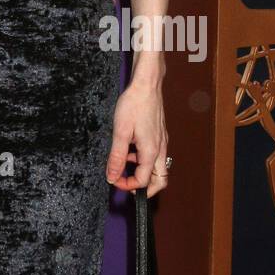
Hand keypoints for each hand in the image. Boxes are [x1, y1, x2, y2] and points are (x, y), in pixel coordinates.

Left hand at [106, 81, 168, 198]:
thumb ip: (117, 156)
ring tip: (125, 164)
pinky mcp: (159, 135)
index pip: (142, 181)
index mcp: (151, 152)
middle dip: (145, 189)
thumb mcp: (121, 132)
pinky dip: (144, 159)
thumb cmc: (134, 104)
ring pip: (158, 169)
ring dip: (143, 172)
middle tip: (127, 185)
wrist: (147, 85)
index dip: (127, 185)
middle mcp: (160, 149)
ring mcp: (162, 142)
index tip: (114, 179)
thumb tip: (112, 176)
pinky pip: (155, 155)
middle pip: (159, 181)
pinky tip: (131, 149)